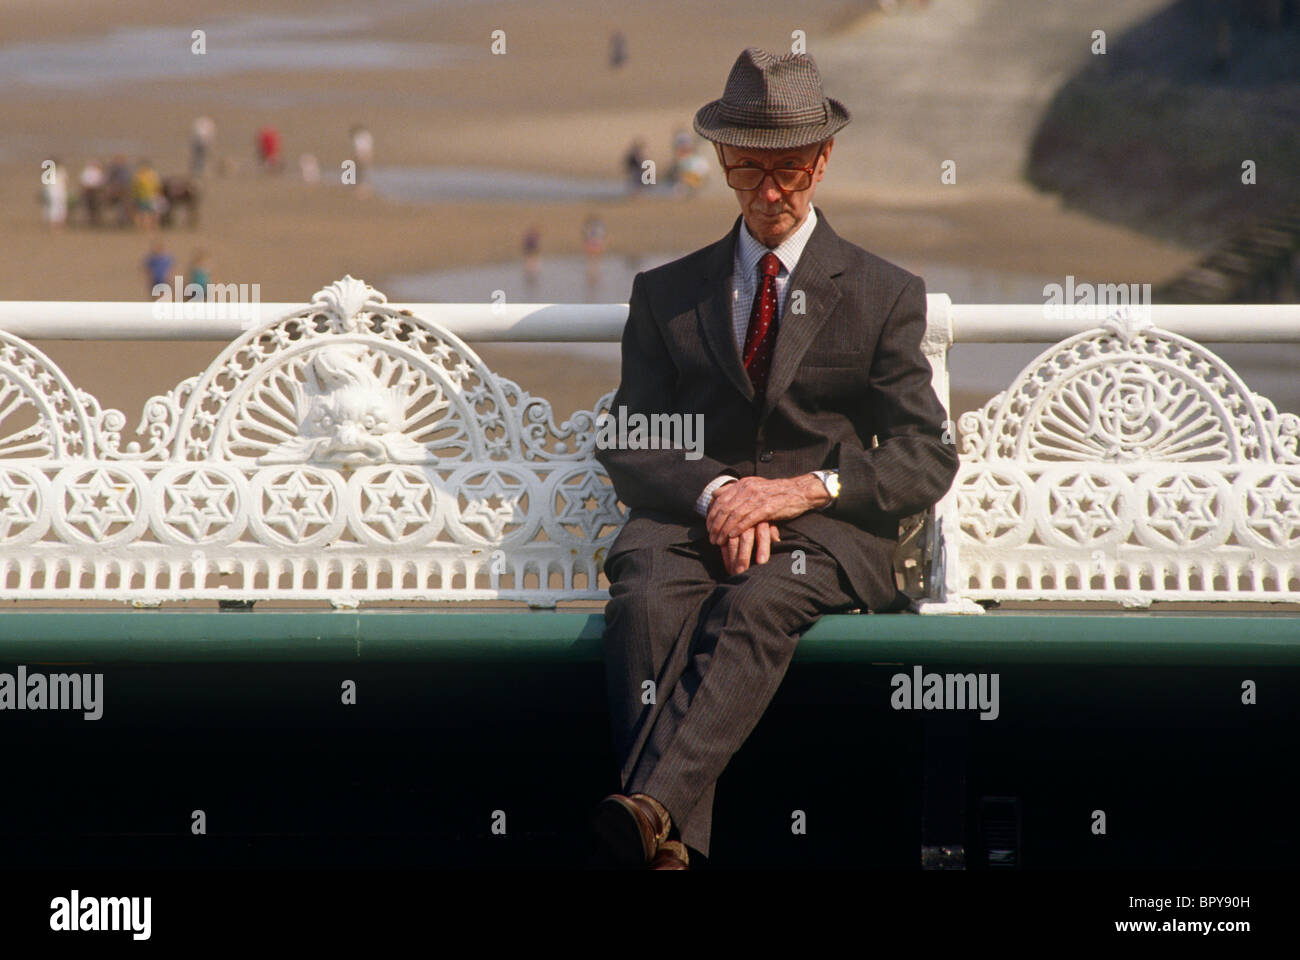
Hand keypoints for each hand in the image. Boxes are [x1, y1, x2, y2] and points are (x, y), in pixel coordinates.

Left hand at [707, 474, 829, 544]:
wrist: (799, 491)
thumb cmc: (775, 492)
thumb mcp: (753, 486)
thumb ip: (735, 490)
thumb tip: (715, 494)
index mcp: (743, 484)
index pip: (720, 500)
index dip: (711, 515)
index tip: (707, 527)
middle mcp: (748, 489)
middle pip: (725, 509)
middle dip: (715, 525)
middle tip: (711, 538)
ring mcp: (758, 498)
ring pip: (734, 515)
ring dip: (724, 530)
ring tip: (718, 541)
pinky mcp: (767, 508)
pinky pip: (749, 519)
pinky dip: (738, 528)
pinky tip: (732, 536)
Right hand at [721, 520, 779, 575]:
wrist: (739, 500)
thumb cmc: (758, 517)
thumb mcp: (768, 521)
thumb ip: (772, 531)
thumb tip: (777, 540)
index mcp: (761, 519)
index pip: (763, 533)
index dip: (763, 547)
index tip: (761, 562)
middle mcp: (748, 519)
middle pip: (746, 538)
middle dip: (743, 556)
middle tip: (742, 572)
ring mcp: (734, 521)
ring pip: (731, 540)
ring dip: (731, 558)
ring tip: (733, 573)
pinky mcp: (723, 525)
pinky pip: (721, 540)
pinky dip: (723, 554)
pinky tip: (728, 568)